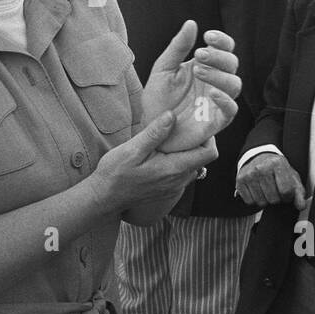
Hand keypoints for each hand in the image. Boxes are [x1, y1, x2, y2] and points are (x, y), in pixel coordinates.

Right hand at [92, 110, 217, 213]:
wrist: (105, 198)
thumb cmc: (115, 174)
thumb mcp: (132, 150)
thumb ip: (154, 133)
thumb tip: (172, 115)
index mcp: (173, 169)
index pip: (208, 153)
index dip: (209, 136)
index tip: (198, 122)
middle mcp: (179, 180)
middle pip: (203, 158)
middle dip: (199, 140)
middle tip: (185, 124)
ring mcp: (174, 187)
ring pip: (194, 165)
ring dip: (189, 150)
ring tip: (174, 135)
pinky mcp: (168, 189)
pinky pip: (183, 172)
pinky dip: (180, 159)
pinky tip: (165, 150)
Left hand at [141, 20, 241, 151]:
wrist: (152, 129)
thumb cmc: (158, 99)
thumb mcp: (163, 68)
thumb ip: (178, 47)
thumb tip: (192, 23)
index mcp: (205, 67)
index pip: (225, 49)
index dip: (222, 41)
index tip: (208, 36)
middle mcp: (215, 83)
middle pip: (232, 64)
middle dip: (218, 57)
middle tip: (199, 55)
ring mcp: (217, 102)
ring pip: (235, 84)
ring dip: (219, 75)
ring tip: (198, 71)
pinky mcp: (217, 121)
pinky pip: (231, 110)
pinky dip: (225, 100)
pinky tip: (212, 93)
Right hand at [235, 152, 306, 209]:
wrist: (258, 157)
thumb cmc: (276, 169)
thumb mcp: (291, 176)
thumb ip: (299, 192)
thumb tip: (301, 206)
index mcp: (277, 164)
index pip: (286, 191)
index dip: (288, 196)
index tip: (286, 192)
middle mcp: (261, 168)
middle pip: (273, 199)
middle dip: (277, 198)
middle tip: (275, 190)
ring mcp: (249, 174)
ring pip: (261, 202)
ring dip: (266, 200)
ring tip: (267, 190)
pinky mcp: (240, 180)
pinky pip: (249, 201)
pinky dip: (255, 200)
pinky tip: (257, 191)